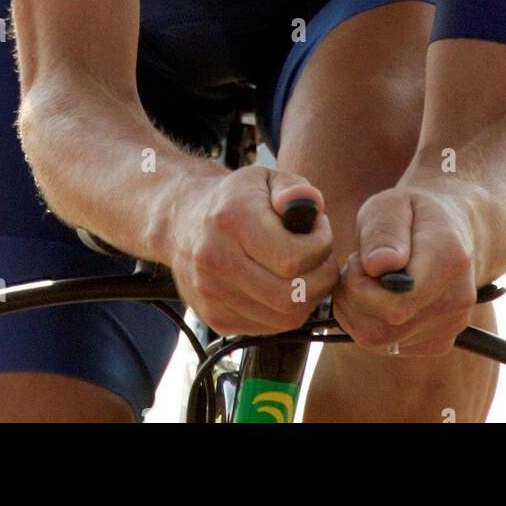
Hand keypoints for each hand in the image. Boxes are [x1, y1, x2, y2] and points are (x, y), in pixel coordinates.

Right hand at [171, 164, 339, 335]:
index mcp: (232, 218)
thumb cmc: (238, 199)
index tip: (320, 231)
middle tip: (322, 258)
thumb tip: (311, 203)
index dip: (320, 247)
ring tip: (304, 270)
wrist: (183, 223)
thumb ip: (293, 187)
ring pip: (285, 318)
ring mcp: (211, 293)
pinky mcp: (214, 318)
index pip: (292, 257)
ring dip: (308, 297)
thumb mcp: (266, 177)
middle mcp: (215, 258)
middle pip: (291, 296)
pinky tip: (282, 284)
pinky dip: (286, 311)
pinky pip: (269, 328)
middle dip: (322, 279)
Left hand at [332, 186, 478, 357]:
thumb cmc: (414, 212)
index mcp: (449, 259)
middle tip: (357, 267)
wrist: (451, 228)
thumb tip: (377, 265)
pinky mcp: (439, 342)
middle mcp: (457, 299)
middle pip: (383, 328)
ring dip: (357, 312)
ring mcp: (451, 325)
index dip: (360, 285)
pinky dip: (370, 324)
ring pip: (380, 342)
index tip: (360, 260)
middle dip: (353, 299)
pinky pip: (389, 347)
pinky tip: (378, 296)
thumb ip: (383, 231)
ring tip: (367, 279)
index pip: (395, 302)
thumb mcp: (392, 204)